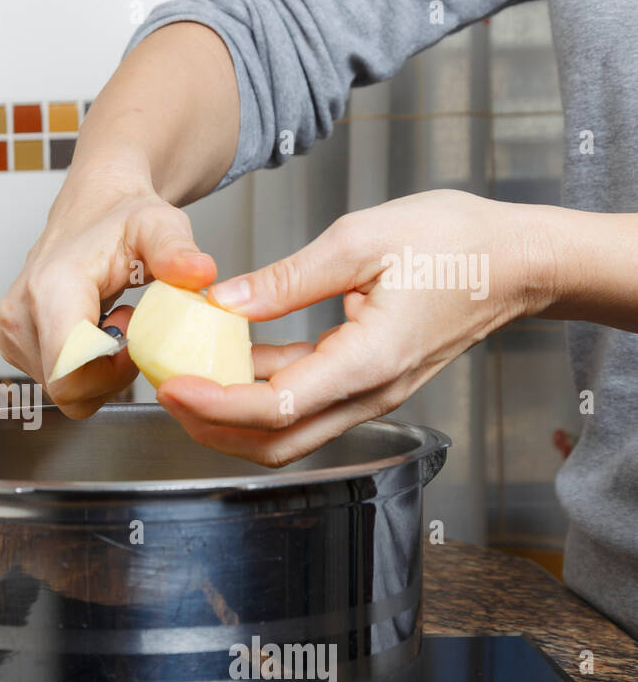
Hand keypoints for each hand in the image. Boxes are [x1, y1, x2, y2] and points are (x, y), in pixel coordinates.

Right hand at [0, 175, 217, 417]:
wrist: (94, 207)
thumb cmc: (123, 219)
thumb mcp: (161, 226)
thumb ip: (177, 250)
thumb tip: (201, 271)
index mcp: (50, 289)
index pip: (70, 373)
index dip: (111, 374)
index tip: (134, 339)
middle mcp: (20, 313)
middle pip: (68, 389)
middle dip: (108, 374)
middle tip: (128, 327)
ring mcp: (10, 330)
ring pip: (62, 390)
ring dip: (97, 370)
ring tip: (111, 323)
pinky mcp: (11, 341)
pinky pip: (54, 381)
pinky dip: (82, 367)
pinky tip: (94, 330)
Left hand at [157, 190, 542, 465]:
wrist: (516, 262)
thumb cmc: (457, 244)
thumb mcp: (362, 240)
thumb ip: (287, 278)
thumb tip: (224, 301)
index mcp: (369, 363)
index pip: (276, 407)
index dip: (215, 403)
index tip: (171, 385)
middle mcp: (368, 393)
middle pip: (274, 442)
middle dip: (211, 425)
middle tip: (165, 390)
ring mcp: (367, 395)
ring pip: (286, 432)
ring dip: (231, 415)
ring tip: (186, 377)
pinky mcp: (363, 384)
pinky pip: (302, 403)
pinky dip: (259, 392)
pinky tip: (228, 361)